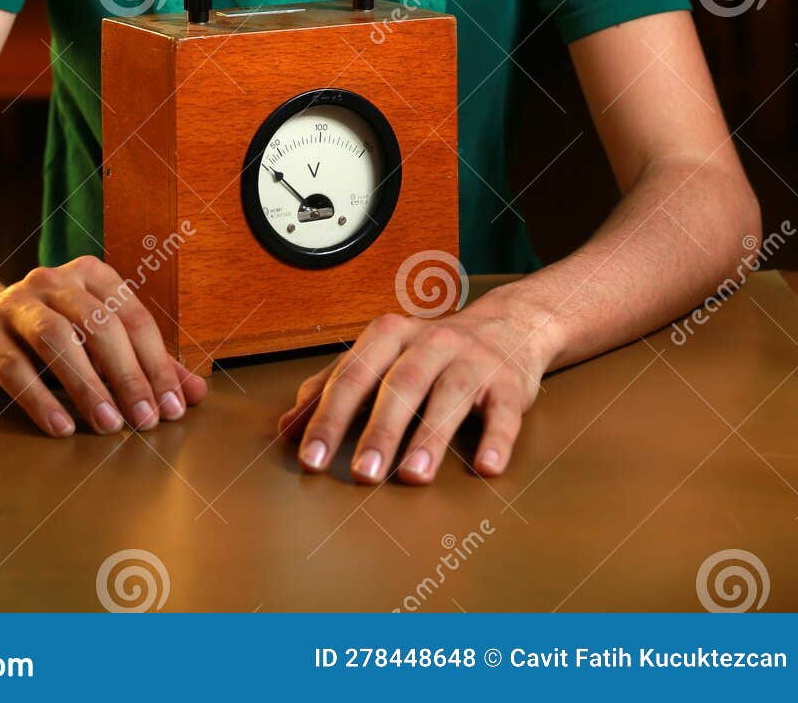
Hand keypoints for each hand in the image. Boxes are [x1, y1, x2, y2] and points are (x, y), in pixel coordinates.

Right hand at [0, 255, 207, 436]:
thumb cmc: (46, 338)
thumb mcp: (96, 344)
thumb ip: (144, 365)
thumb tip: (195, 394)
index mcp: (91, 276)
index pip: (133, 318)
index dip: (156, 364)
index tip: (173, 409)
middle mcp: (54, 280)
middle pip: (99, 325)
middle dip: (127, 376)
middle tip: (145, 421)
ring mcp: (15, 303)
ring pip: (57, 339)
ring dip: (86, 385)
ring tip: (108, 425)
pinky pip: (13, 365)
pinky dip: (39, 398)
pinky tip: (61, 428)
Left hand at [276, 298, 552, 483]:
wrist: (509, 323)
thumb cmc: (433, 349)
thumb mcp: (382, 355)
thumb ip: (335, 387)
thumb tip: (287, 428)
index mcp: (391, 335)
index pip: (353, 376)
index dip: (329, 417)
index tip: (309, 459)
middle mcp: (431, 342)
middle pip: (400, 385)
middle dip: (379, 430)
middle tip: (361, 473)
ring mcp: (473, 361)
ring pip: (449, 395)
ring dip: (431, 436)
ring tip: (413, 475)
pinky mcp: (509, 384)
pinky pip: (504, 412)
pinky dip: (496, 439)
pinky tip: (486, 466)